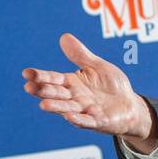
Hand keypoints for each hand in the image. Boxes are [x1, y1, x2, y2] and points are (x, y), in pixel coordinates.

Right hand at [22, 33, 157, 150]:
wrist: (130, 105)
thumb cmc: (111, 85)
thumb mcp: (97, 66)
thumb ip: (80, 55)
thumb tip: (64, 37)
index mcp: (72, 83)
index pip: (54, 78)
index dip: (40, 76)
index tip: (27, 73)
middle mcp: (75, 97)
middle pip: (57, 93)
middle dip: (43, 91)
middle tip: (29, 87)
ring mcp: (85, 110)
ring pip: (68, 108)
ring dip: (56, 107)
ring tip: (43, 104)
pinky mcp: (98, 121)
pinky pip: (87, 121)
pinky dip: (78, 120)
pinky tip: (70, 116)